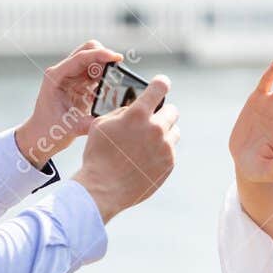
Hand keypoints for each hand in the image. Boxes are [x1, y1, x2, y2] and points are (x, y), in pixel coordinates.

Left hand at [15, 40, 122, 167]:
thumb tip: (109, 119)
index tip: (117, 57)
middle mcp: (63, 73)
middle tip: (118, 70)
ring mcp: (72, 77)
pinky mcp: (79, 85)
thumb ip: (89, 123)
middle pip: (88, 51)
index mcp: (56, 77)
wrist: (39, 137)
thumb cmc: (47, 131)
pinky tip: (109, 92)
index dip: (100, 55)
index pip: (81, 58)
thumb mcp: (69, 128)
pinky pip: (96, 74)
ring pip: (94, 61)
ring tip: (115, 84)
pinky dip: (106, 79)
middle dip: (104, 56)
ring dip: (106, 68)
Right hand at [71, 76, 177, 222]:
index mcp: (138, 114)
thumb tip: (134, 107)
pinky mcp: (169, 163)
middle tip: (152, 121)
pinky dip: (162, 152)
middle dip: (162, 113)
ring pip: (174, 131)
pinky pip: (171, 151)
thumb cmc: (98, 155)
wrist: (102, 189)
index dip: (161, 83)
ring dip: (164, 133)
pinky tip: (146, 159)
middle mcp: (156, 128)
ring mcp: (165, 147)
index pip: (159, 87)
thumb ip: (122, 112)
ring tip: (148, 143)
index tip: (162, 84)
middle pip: (172, 111)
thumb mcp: (102, 125)